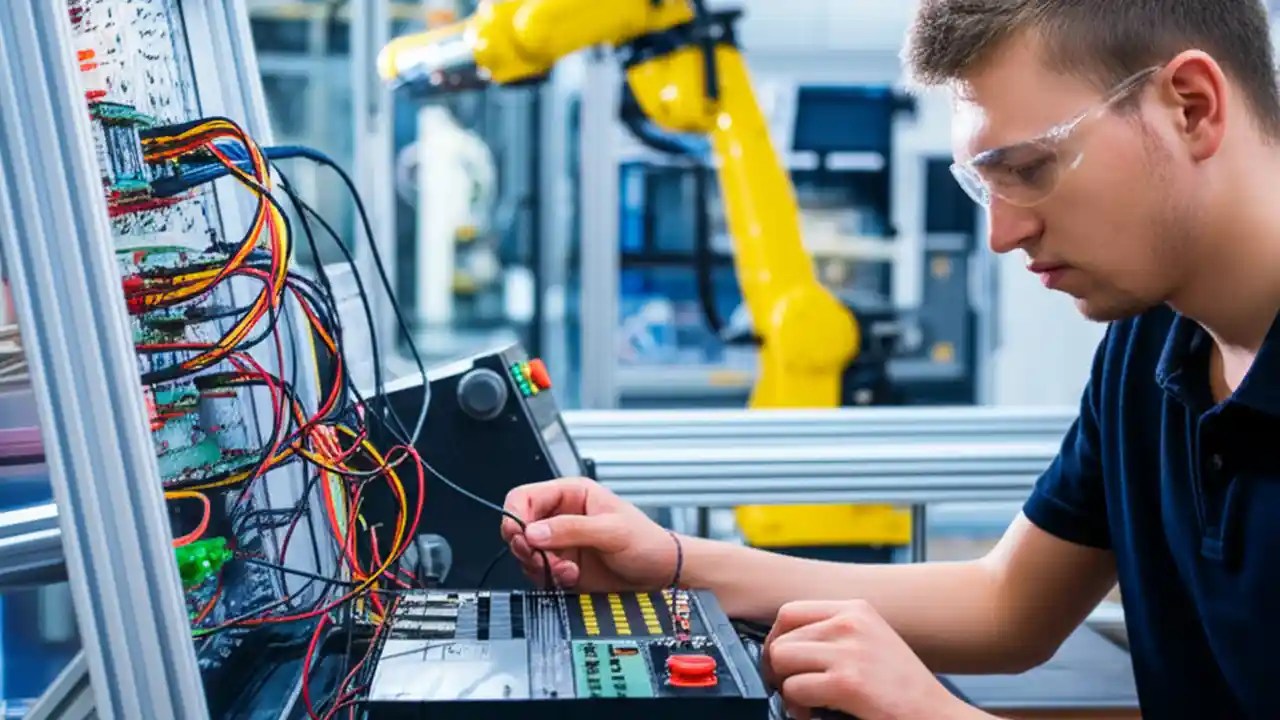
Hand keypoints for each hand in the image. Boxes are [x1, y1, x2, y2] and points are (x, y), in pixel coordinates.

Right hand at [500, 477, 678, 590]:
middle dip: (526, 546)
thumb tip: (534, 532)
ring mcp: (559, 543)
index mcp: (570, 494)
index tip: (522, 536)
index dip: (516, 516)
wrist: (660, 572)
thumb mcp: (612, 531)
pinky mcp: (561, 566)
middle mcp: (560, 517)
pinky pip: (538, 572)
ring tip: (567, 570)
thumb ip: (572, 529)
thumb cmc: (646, 541)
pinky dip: (548, 578)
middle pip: (518, 526)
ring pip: (525, 553)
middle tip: (540, 557)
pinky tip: (570, 578)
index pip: (525, 497)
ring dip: (540, 565)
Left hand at [764, 600, 976, 719]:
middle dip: (780, 670)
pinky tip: (815, 714)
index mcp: (856, 609)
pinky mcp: (847, 682)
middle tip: (795, 690)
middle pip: (781, 638)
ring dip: (787, 688)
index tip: (784, 662)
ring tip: (807, 703)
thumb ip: (834, 634)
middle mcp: (851, 623)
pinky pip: (794, 689)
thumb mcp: (871, 641)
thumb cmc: (904, 688)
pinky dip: (798, 708)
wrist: (936, 716)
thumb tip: (784, 644)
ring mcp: (849, 651)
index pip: (790, 612)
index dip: (778, 640)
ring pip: (781, 661)